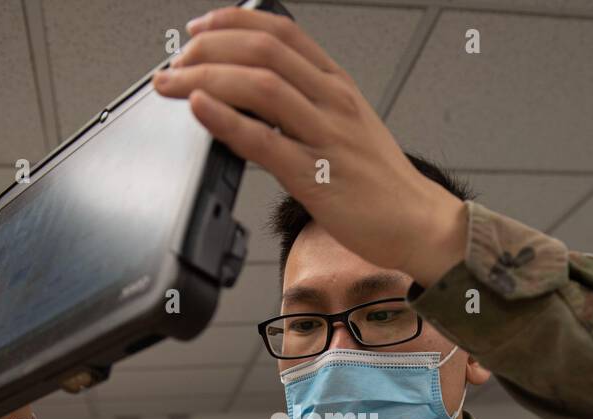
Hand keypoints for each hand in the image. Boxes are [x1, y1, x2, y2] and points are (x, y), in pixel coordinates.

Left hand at [153, 6, 467, 286]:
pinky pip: (263, 141)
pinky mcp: (314, 176)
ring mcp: (325, 136)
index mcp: (337, 85)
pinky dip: (225, 120)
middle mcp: (331, 102)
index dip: (233, 22)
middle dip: (208, 50)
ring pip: (260, 87)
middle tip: (175, 62)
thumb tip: (254, 94)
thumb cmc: (380, 183)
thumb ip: (307, 105)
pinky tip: (200, 109)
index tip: (199, 28)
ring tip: (174, 83)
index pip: (281, 32)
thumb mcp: (349, 126)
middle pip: (263, 51)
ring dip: (206, 78)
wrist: (418, 222)